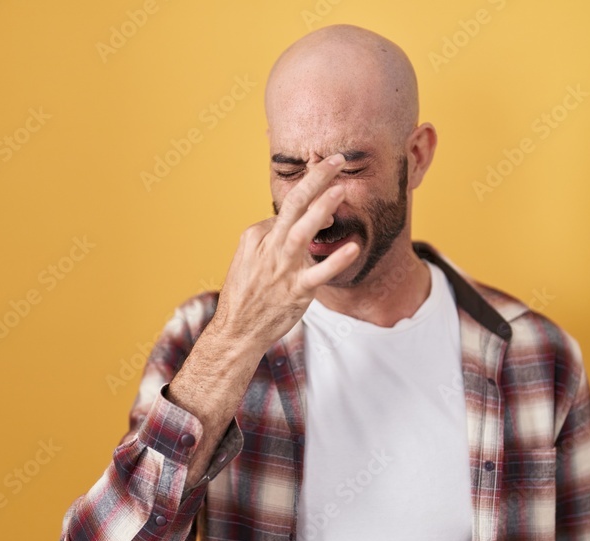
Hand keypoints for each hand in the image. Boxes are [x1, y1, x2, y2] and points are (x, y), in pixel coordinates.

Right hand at [210, 153, 359, 353]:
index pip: (287, 209)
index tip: (328, 192)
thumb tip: (293, 223)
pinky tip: (353, 247)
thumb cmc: (245, 294)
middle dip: (315, 178)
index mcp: (256, 236)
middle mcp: (269, 248)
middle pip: (293, 204)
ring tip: (341, 190)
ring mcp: (282, 269)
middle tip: (337, 160)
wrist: (237, 331)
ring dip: (322, 208)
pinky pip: (319, 273)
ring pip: (302, 231)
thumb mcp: (248, 258)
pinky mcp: (296, 291)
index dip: (312, 198)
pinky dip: (336, 260)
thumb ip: (271, 238)